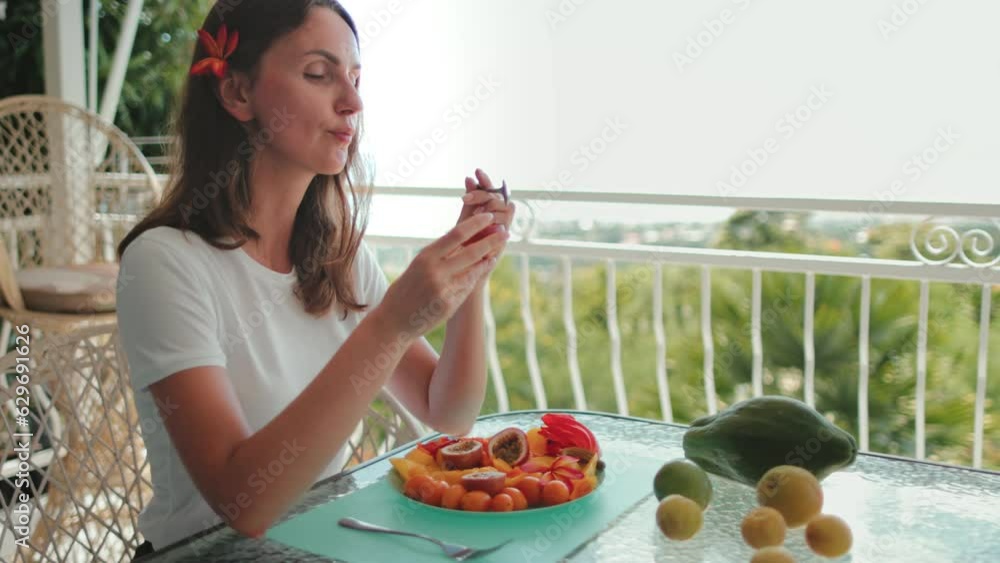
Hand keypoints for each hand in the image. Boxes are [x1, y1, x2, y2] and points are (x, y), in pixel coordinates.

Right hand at [376, 213, 509, 336]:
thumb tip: (460, 238)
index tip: (489, 217)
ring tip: (495, 252)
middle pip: (472, 252)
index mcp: (425, 257)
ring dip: (487, 260)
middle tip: (505, 233)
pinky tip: (482, 270)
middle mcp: (435, 271)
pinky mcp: (449, 305)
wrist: (392, 321)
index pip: (457, 234)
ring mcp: (444, 290)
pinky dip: (475, 277)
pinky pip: (467, 287)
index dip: (476, 224)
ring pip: (473, 270)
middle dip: (491, 241)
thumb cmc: (404, 290)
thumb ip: (438, 255)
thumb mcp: (417, 266)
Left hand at [457, 169, 515, 260]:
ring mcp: (504, 227)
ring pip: (505, 208)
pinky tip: (485, 223)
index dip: (486, 180)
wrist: (465, 269)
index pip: (491, 189)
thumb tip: (469, 178)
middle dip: (482, 195)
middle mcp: (500, 216)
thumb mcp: (465, 219)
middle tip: (465, 198)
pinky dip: (495, 225)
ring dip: (490, 208)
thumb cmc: (464, 243)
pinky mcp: (504, 241)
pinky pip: (504, 227)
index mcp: (491, 208)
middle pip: (498, 197)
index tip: (476, 171)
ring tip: (475, 213)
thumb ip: (470, 201)